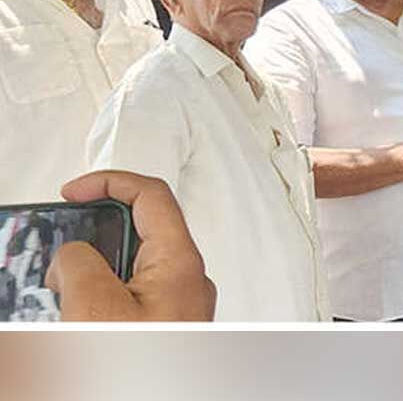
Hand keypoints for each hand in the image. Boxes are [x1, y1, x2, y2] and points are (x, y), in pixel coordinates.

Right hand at [45, 171, 215, 321]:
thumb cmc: (143, 367)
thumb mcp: (94, 304)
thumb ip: (79, 262)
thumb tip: (74, 255)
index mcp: (181, 262)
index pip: (152, 195)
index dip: (110, 183)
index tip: (75, 191)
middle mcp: (188, 281)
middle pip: (142, 231)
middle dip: (98, 233)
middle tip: (65, 249)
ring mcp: (181, 306)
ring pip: (135, 267)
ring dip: (98, 270)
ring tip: (69, 291)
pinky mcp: (168, 327)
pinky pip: (134, 296)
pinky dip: (106, 295)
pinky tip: (84, 316)